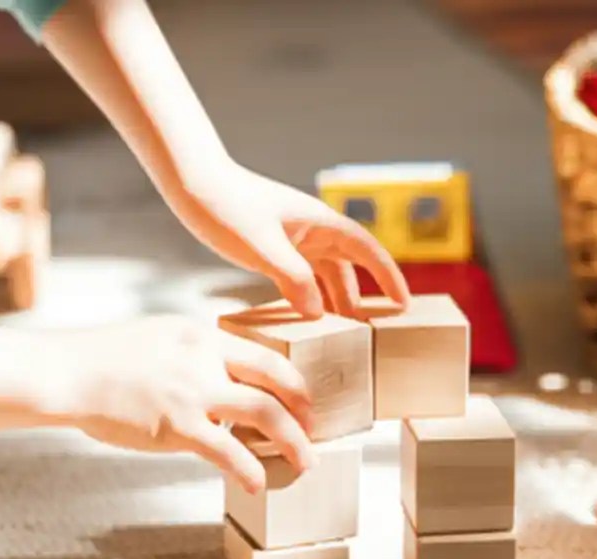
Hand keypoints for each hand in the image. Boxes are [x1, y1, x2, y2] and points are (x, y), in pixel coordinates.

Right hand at [54, 315, 313, 492]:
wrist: (67, 374)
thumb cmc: (104, 361)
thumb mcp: (158, 337)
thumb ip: (192, 353)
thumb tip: (216, 377)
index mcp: (201, 335)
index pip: (264, 353)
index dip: (292, 378)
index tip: (304, 397)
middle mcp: (205, 359)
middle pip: (275, 380)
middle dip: (304, 408)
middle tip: (316, 428)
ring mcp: (193, 392)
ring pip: (264, 414)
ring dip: (293, 441)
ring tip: (306, 462)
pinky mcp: (177, 426)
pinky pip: (227, 451)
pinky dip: (249, 470)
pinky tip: (257, 484)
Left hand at [179, 161, 410, 318]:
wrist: (192, 184)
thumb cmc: (226, 206)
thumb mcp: (261, 246)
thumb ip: (293, 279)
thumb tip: (318, 313)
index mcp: (320, 222)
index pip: (368, 250)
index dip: (389, 277)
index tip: (404, 305)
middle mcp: (312, 231)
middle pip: (349, 269)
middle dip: (362, 300)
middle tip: (372, 336)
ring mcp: (293, 240)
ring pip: (325, 276)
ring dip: (334, 303)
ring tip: (341, 336)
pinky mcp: (274, 249)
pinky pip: (302, 278)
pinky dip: (309, 299)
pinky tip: (304, 320)